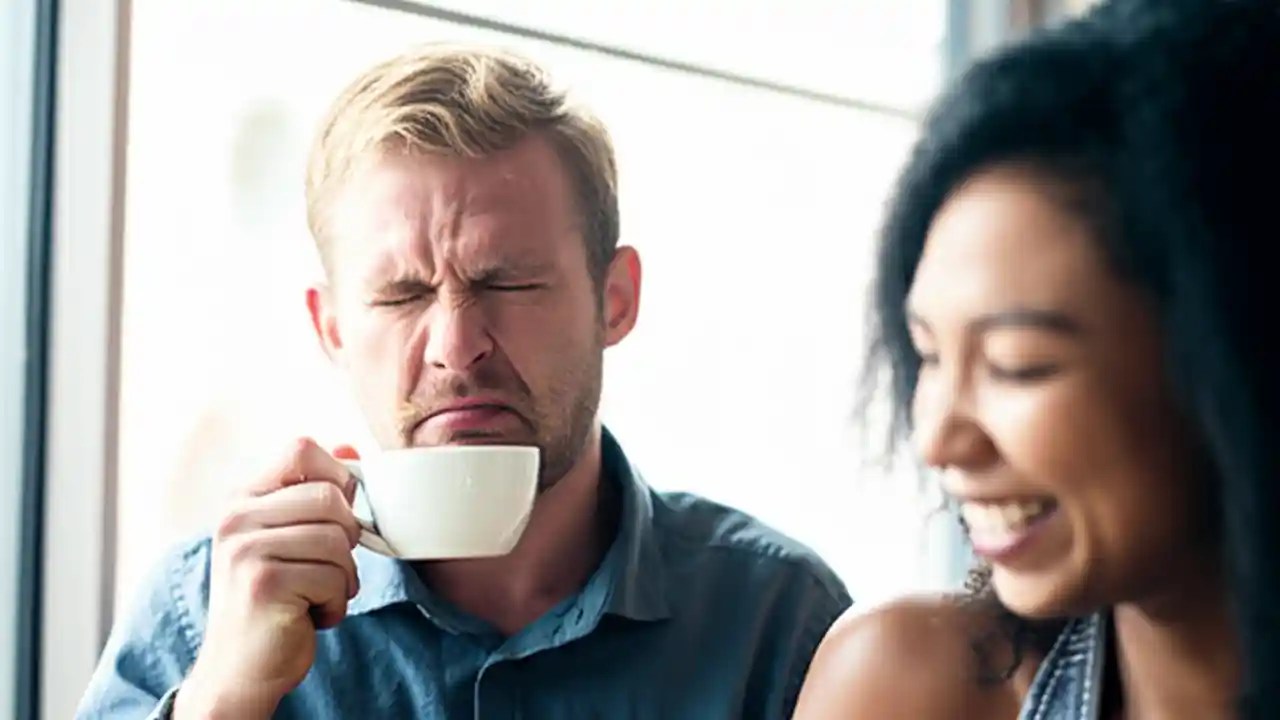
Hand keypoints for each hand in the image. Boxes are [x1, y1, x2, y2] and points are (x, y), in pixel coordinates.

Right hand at [174, 439, 361, 718]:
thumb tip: (350, 447)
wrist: (240, 669)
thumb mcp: (289, 538)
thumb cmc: (274, 600)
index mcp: (243, 498)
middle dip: (346, 539)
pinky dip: (335, 602)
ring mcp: (245, 550)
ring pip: (338, 540)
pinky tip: (309, 614)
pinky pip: (333, 577)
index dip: (336, 478)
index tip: (335, 517)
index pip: (302, 449)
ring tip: (316, 594)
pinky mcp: (263, 583)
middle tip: (325, 569)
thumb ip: (314, 493)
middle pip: (332, 498)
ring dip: (343, 577)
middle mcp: (235, 517)